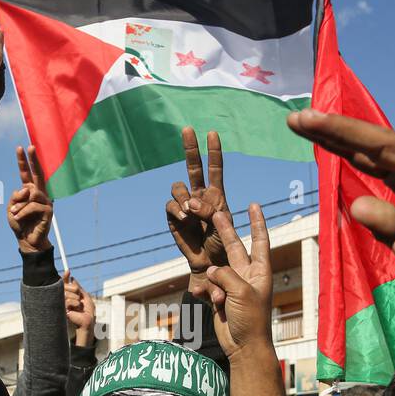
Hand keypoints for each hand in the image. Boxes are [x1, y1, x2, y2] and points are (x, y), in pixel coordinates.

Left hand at [7, 145, 52, 253]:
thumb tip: (26, 189)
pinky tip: (20, 218)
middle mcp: (39, 193)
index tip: (21, 147)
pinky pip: (33, 205)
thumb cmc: (19, 224)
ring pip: (31, 194)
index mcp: (29, 191)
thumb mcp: (11, 208)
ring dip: (20, 205)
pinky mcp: (48, 210)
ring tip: (15, 214)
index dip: (23, 161)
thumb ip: (16, 197)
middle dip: (33, 159)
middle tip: (31, 146)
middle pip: (38, 173)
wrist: (26, 240)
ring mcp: (45, 201)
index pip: (26, 174)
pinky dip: (24, 212)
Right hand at [64, 270, 96, 346]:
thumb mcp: (84, 297)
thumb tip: (72, 278)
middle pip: (64, 286)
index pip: (63, 284)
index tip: (68, 271)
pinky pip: (67, 300)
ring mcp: (60, 304)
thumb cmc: (87, 312)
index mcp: (67, 295)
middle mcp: (62, 298)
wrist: (87, 322)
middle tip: (79, 296)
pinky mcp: (61, 309)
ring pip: (65, 292)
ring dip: (76, 298)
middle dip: (74, 289)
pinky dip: (75, 303)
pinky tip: (76, 308)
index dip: (64, 277)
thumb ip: (78, 288)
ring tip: (79, 306)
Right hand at [166, 127, 229, 295]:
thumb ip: (211, 211)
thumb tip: (192, 202)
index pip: (215, 168)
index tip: (212, 133)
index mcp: (216, 196)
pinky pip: (171, 206)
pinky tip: (184, 218)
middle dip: (190, 148)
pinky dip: (177, 209)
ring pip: (179, 187)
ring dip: (184, 196)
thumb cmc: (222, 248)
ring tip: (191, 212)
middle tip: (188, 129)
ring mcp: (185, 207)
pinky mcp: (173, 218)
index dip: (213, 151)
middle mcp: (199, 197)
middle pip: (193, 167)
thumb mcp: (224, 227)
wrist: (210, 266)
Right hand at [203, 204, 271, 357]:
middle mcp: (247, 275)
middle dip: (226, 231)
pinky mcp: (220, 297)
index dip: (257, 222)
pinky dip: (205, 291)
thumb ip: (225, 276)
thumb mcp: (241, 293)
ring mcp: (232, 286)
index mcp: (260, 271)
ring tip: (218, 299)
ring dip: (213, 282)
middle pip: (235, 247)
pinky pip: (208, 286)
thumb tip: (210, 270)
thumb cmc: (251, 320)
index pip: (260, 241)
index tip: (254, 205)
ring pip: (216, 271)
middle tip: (217, 213)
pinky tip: (204, 299)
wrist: (243, 346)